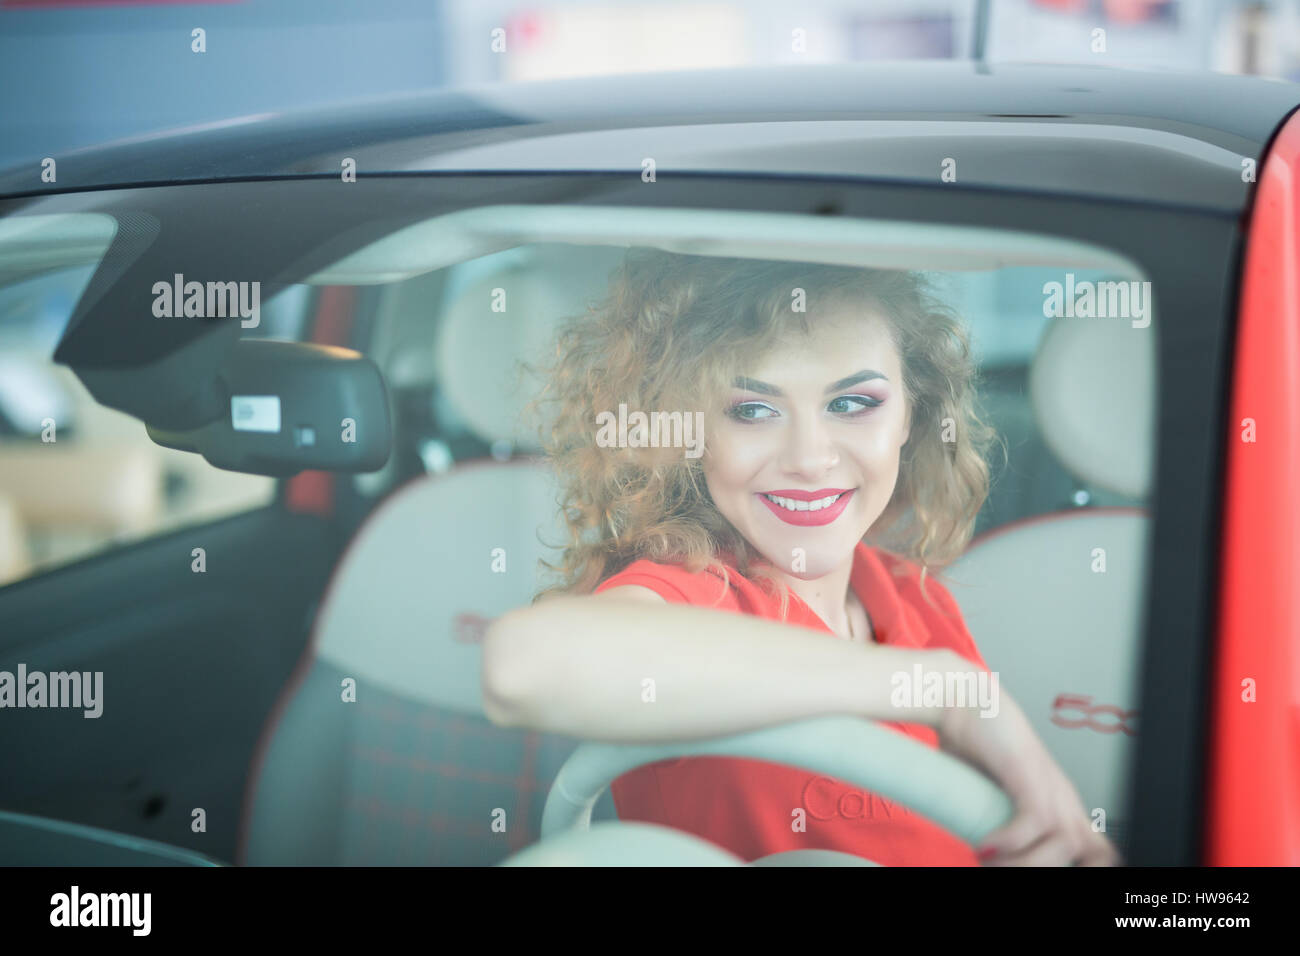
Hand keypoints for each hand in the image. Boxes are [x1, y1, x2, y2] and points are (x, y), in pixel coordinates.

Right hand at [935, 669, 1121, 865]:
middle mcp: (1061, 796)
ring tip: (990, 859)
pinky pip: (1035, 824)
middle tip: (1002, 867)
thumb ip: (1002, 823)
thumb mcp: (993, 795)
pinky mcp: (1027, 772)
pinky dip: (1008, 842)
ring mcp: (1048, 783)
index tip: (1048, 870)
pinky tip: (984, 843)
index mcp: (1059, 804)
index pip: (1101, 850)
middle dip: (1047, 870)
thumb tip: (987, 855)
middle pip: (1090, 854)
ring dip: (1023, 863)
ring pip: (1065, 846)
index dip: (1087, 868)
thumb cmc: (971, 743)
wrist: (959, 699)